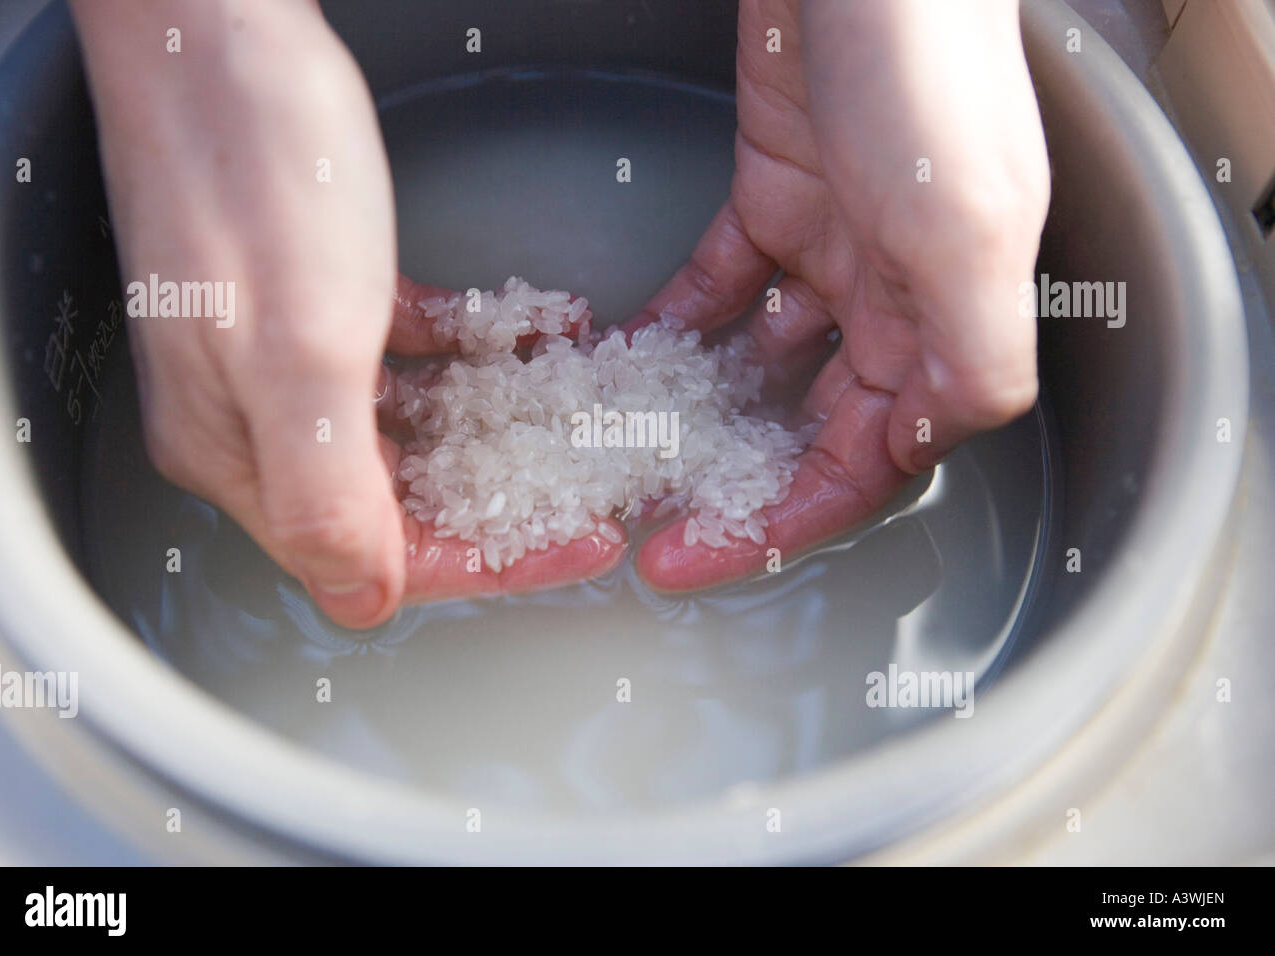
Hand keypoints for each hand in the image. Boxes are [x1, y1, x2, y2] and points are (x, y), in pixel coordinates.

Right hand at [73, 0, 623, 626]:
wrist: (217, 21)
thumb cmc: (247, 171)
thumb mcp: (296, 351)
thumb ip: (328, 491)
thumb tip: (360, 603)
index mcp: (239, 449)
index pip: (374, 552)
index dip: (486, 558)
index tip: (576, 546)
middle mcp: (260, 414)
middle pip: (403, 492)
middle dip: (507, 490)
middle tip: (595, 485)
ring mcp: (291, 351)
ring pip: (417, 422)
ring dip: (501, 416)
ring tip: (579, 404)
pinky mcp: (323, 293)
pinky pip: (416, 348)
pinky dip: (477, 344)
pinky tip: (534, 325)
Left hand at [630, 0, 1049, 590]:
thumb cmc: (926, 63)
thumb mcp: (969, 226)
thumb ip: (971, 352)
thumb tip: (940, 445)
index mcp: (947, 317)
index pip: (868, 461)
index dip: (785, 522)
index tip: (699, 558)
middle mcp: (893, 296)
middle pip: (809, 427)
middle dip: (731, 485)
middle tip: (648, 524)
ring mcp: (831, 247)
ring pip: (760, 366)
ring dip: (699, 413)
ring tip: (626, 454)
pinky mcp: (772, 197)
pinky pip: (718, 287)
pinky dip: (677, 326)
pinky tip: (630, 358)